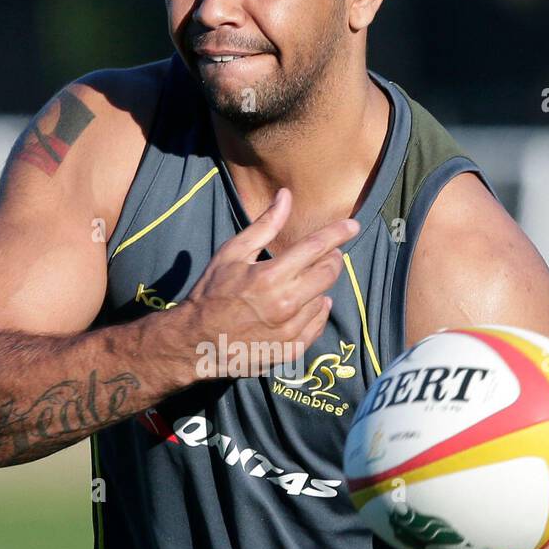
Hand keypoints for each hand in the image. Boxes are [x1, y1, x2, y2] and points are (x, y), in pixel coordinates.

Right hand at [181, 188, 358, 377]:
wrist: (196, 342)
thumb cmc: (211, 294)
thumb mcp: (231, 254)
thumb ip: (264, 226)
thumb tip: (286, 196)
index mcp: (271, 276)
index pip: (316, 248)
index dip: (338, 233)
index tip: (352, 226)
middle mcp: (285, 304)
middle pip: (328, 274)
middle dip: (332, 259)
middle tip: (324, 255)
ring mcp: (289, 331)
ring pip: (323, 300)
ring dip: (318, 287)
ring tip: (302, 283)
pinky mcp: (290, 351)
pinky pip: (316, 327)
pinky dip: (316, 312)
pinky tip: (306, 306)